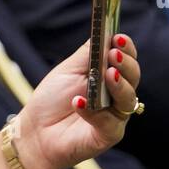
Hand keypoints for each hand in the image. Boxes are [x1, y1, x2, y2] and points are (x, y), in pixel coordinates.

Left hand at [13, 34, 139, 168]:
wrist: (36, 132)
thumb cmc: (52, 100)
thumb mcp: (67, 71)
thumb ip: (87, 55)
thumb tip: (103, 33)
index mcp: (109, 76)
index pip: (126, 60)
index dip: (126, 48)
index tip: (119, 37)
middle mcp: (118, 95)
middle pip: (133, 77)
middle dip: (125, 64)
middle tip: (114, 55)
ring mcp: (115, 116)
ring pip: (128, 99)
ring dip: (118, 85)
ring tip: (107, 74)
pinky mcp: (108, 135)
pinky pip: (108, 122)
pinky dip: (93, 111)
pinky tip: (79, 102)